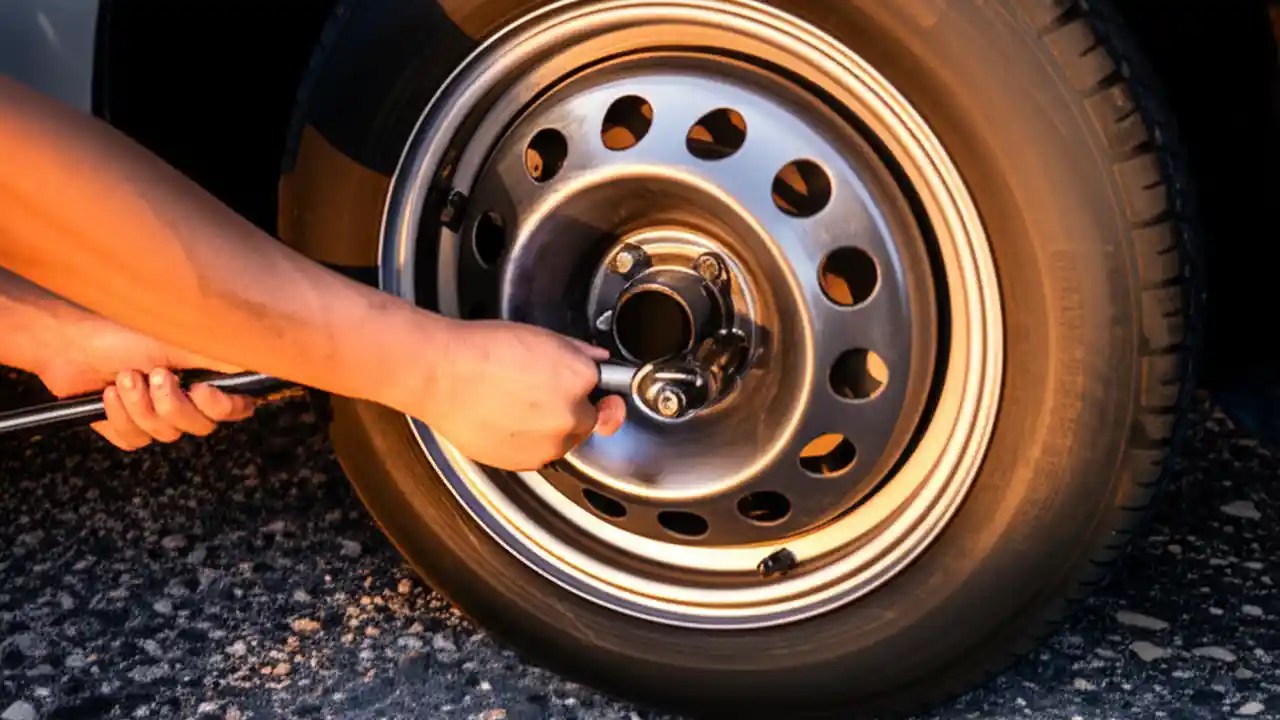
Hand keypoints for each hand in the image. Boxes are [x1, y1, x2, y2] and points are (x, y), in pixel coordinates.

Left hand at [35, 315, 257, 449]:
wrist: (67, 342)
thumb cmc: (124, 332)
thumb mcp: (182, 339)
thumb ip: (225, 357)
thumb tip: (264, 363)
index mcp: (206, 377)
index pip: (237, 408)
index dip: (223, 407)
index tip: (201, 390)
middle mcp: (186, 398)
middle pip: (200, 426)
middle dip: (172, 404)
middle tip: (153, 375)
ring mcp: (156, 416)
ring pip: (165, 434)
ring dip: (140, 407)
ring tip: (123, 377)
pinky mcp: (127, 428)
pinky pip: (135, 440)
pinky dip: (119, 417)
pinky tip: (107, 394)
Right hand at [408, 319, 626, 470]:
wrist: (440, 375)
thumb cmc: (481, 351)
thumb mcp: (539, 336)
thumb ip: (577, 352)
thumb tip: (596, 360)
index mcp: (579, 380)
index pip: (605, 388)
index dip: (594, 386)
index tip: (599, 392)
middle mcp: (569, 418)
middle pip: (586, 420)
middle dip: (571, 409)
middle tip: (539, 392)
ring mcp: (546, 446)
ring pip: (561, 441)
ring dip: (550, 428)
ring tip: (515, 404)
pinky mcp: (522, 463)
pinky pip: (537, 453)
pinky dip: (528, 442)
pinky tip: (505, 419)